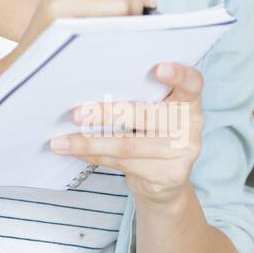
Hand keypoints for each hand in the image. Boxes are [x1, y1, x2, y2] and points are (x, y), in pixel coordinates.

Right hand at [16, 0, 159, 58]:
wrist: (29, 68)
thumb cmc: (68, 39)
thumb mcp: (91, 5)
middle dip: (139, 3)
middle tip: (127, 24)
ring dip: (131, 19)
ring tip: (116, 33)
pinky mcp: (59, 14)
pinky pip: (113, 12)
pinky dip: (121, 29)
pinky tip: (109, 41)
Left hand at [50, 61, 203, 206]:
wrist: (165, 183)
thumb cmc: (151, 136)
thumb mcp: (151, 114)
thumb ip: (135, 99)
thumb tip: (85, 91)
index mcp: (189, 101)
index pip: (192, 83)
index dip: (178, 74)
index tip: (158, 69)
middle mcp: (192, 125)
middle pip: (147, 115)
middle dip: (106, 114)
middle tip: (76, 114)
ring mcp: (184, 152)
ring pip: (128, 145)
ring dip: (90, 143)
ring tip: (61, 142)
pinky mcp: (170, 175)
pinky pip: (124, 164)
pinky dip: (95, 157)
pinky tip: (76, 152)